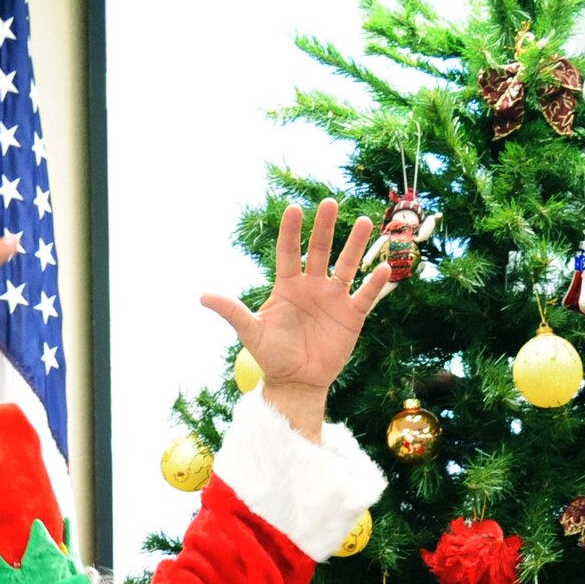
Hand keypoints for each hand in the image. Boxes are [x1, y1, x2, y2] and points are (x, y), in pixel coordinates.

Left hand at [201, 200, 389, 439]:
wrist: (296, 381)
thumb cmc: (272, 356)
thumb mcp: (251, 333)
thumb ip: (232, 312)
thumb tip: (202, 296)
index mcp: (288, 285)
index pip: (289, 252)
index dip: (291, 231)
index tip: (294, 209)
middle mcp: (313, 286)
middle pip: (320, 251)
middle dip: (325, 228)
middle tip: (330, 203)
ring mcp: (334, 298)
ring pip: (347, 266)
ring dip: (355, 245)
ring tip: (365, 223)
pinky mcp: (352, 315)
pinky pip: (365, 296)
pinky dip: (374, 284)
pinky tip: (382, 268)